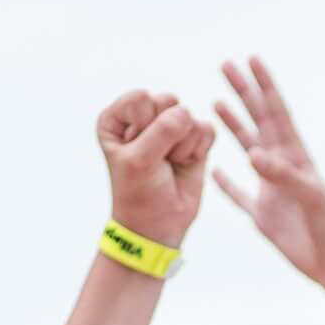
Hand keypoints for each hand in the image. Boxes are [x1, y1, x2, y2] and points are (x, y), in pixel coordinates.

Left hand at [97, 91, 214, 248]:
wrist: (158, 226)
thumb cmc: (139, 193)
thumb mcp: (140, 161)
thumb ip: (162, 130)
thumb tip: (188, 114)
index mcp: (118, 117)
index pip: (140, 98)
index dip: (144, 128)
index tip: (136, 152)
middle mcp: (143, 116)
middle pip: (167, 102)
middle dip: (165, 136)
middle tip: (156, 160)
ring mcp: (170, 125)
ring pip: (188, 116)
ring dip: (181, 147)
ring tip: (168, 165)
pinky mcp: (194, 138)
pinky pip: (206, 128)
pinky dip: (198, 150)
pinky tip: (183, 164)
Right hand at [209, 57, 324, 291]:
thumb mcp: (313, 198)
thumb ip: (284, 176)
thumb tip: (253, 154)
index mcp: (296, 157)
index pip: (277, 113)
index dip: (265, 86)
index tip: (252, 60)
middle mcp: (281, 167)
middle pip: (258, 121)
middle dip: (243, 93)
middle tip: (226, 65)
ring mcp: (271, 190)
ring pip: (246, 149)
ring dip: (232, 126)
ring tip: (216, 102)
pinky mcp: (263, 216)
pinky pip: (238, 195)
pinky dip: (226, 183)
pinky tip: (212, 169)